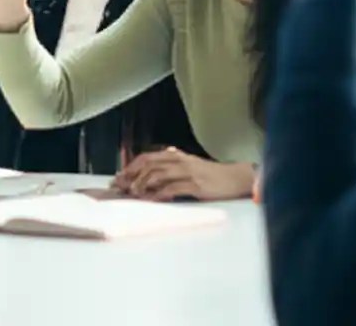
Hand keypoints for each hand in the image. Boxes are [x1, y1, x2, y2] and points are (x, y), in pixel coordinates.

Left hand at [113, 148, 254, 201]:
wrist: (236, 178)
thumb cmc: (212, 174)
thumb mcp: (190, 164)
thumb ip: (173, 164)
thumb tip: (156, 166)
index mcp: (176, 156)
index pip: (147, 157)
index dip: (131, 167)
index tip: (119, 177)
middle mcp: (179, 161)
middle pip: (149, 164)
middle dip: (132, 175)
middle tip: (121, 187)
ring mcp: (187, 172)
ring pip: (158, 175)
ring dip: (142, 184)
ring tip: (133, 194)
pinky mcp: (195, 185)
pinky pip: (172, 189)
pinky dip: (158, 194)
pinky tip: (150, 200)